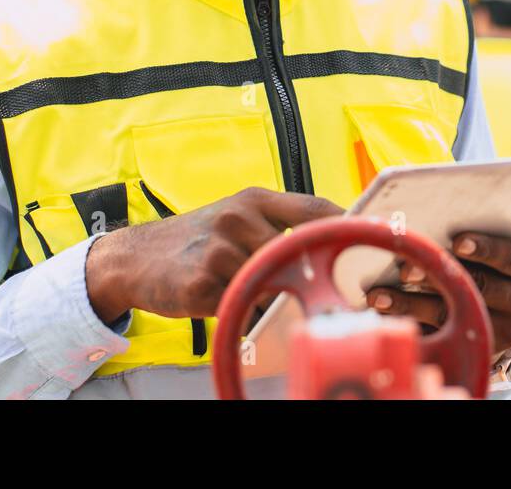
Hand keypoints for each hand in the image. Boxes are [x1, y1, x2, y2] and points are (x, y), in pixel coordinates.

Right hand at [85, 187, 342, 322]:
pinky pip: (242, 307)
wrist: (136, 256)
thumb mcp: (238, 215)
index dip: (346, 223)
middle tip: (312, 287)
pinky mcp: (202, 284)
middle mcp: (238, 218)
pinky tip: (221, 299)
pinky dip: (240, 310)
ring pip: (270, 283)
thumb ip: (280, 222)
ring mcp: (219, 250)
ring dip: (266, 295)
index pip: (314, 207)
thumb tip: (337, 235)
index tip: (373, 237)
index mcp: (253, 199)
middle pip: (297, 252)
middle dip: (303, 273)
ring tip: (241, 287)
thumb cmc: (199, 238)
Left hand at [365, 232, 510, 365]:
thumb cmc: (491, 265)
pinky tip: (384, 306)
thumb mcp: (494, 251)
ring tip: (379, 292)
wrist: (505, 312)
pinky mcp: (485, 351)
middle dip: (440, 273)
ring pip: (459, 311)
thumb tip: (422, 217)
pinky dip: (410, 317)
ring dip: (414, 300)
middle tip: (404, 267)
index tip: (457, 240)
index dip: (485, 247)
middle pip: (483, 286)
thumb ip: (471, 238)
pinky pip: (444, 332)